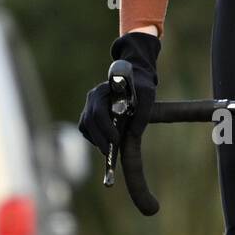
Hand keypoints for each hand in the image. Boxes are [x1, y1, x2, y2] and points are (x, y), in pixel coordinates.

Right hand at [78, 31, 160, 155]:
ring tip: (109, 151)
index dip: (105, 127)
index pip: (98, 111)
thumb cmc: (141, 87)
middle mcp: (92, 98)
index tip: (116, 139)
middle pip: (89, 121)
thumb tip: (134, 134)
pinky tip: (107, 144)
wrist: (136, 82)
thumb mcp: (148, 95)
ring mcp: (89, 107)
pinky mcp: (90, 116)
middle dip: (99, 139)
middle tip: (110, 152)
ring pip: (85, 127)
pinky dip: (95, 139)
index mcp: (103, 90)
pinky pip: (87, 131)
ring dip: (96, 140)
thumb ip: (144, 112)